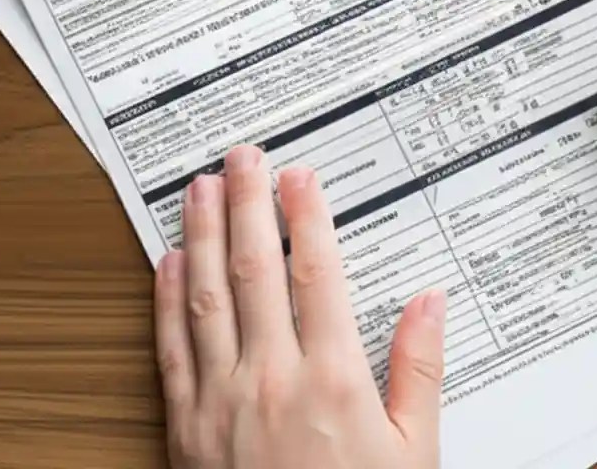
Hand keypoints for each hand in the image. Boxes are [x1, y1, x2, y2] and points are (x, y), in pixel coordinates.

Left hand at [153, 145, 445, 468]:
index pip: (315, 274)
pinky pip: (171, 349)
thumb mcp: (413, 452)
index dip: (306, 216)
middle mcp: (270, 379)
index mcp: (332, 380)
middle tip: (243, 158)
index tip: (301, 177)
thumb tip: (430, 303)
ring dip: (199, 236)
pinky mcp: (187, 426)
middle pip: (254, 270)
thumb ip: (420, 370)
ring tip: (199, 189)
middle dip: (247, 204)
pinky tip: (167, 264)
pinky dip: (166, 300)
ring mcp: (221, 401)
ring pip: (205, 297)